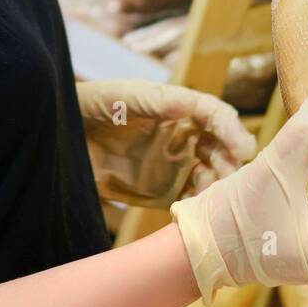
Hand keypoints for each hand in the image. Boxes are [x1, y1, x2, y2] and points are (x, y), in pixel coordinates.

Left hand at [78, 79, 256, 208]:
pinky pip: (192, 200)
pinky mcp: (163, 192)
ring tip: (214, 194)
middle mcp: (183, 136)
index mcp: (179, 108)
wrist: (64, 134)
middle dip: (231, 161)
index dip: (232, 130)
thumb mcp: (127, 96)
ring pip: (212, 175)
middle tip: (232, 178)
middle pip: (221, 148)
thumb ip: (161, 101)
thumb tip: (195, 106)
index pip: (215, 116)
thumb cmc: (97, 105)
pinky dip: (202, 205)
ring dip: (219, 184)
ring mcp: (174, 165)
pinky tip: (200, 210)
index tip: (243, 149)